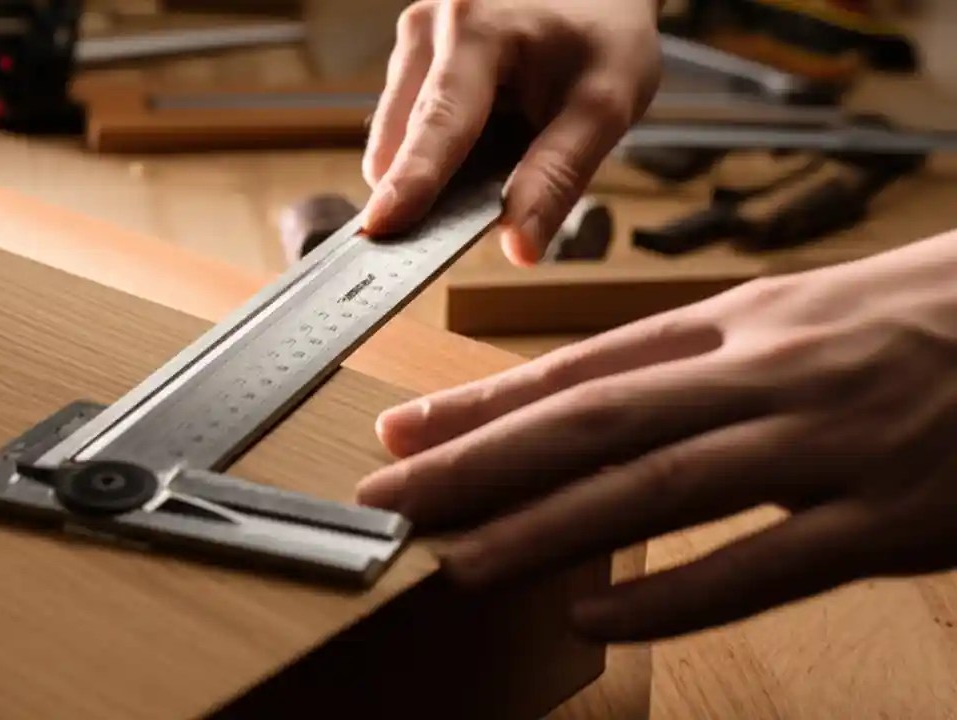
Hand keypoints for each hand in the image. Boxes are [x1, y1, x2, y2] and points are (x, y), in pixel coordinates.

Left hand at [356, 234, 956, 641]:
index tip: (404, 431)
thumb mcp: (790, 314)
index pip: (582, 366)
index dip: (483, 404)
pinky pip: (759, 563)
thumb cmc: (907, 319)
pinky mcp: (884, 518)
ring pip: (655, 488)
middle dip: (478, 462)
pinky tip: (592, 612)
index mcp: (738, 323)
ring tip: (458, 559)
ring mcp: (822, 446)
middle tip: (390, 494)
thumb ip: (689, 355)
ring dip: (544, 526)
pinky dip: (670, 591)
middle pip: (592, 421)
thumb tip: (578, 394)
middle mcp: (763, 375)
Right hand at [362, 0, 661, 264]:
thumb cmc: (602, 37)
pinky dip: (435, 152)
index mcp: (477, 30)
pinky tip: (479, 135)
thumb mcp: (605, 104)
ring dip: (435, 169)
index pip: (439, 122)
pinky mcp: (408, 59)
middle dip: (429, 189)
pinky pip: (403, 130)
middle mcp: (428, 29)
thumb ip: (558, 176)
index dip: (413, 180)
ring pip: (395, 141)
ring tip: (498, 146)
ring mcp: (412, 43)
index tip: (381, 225)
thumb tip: (517, 247)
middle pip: (403, 141)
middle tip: (479, 208)